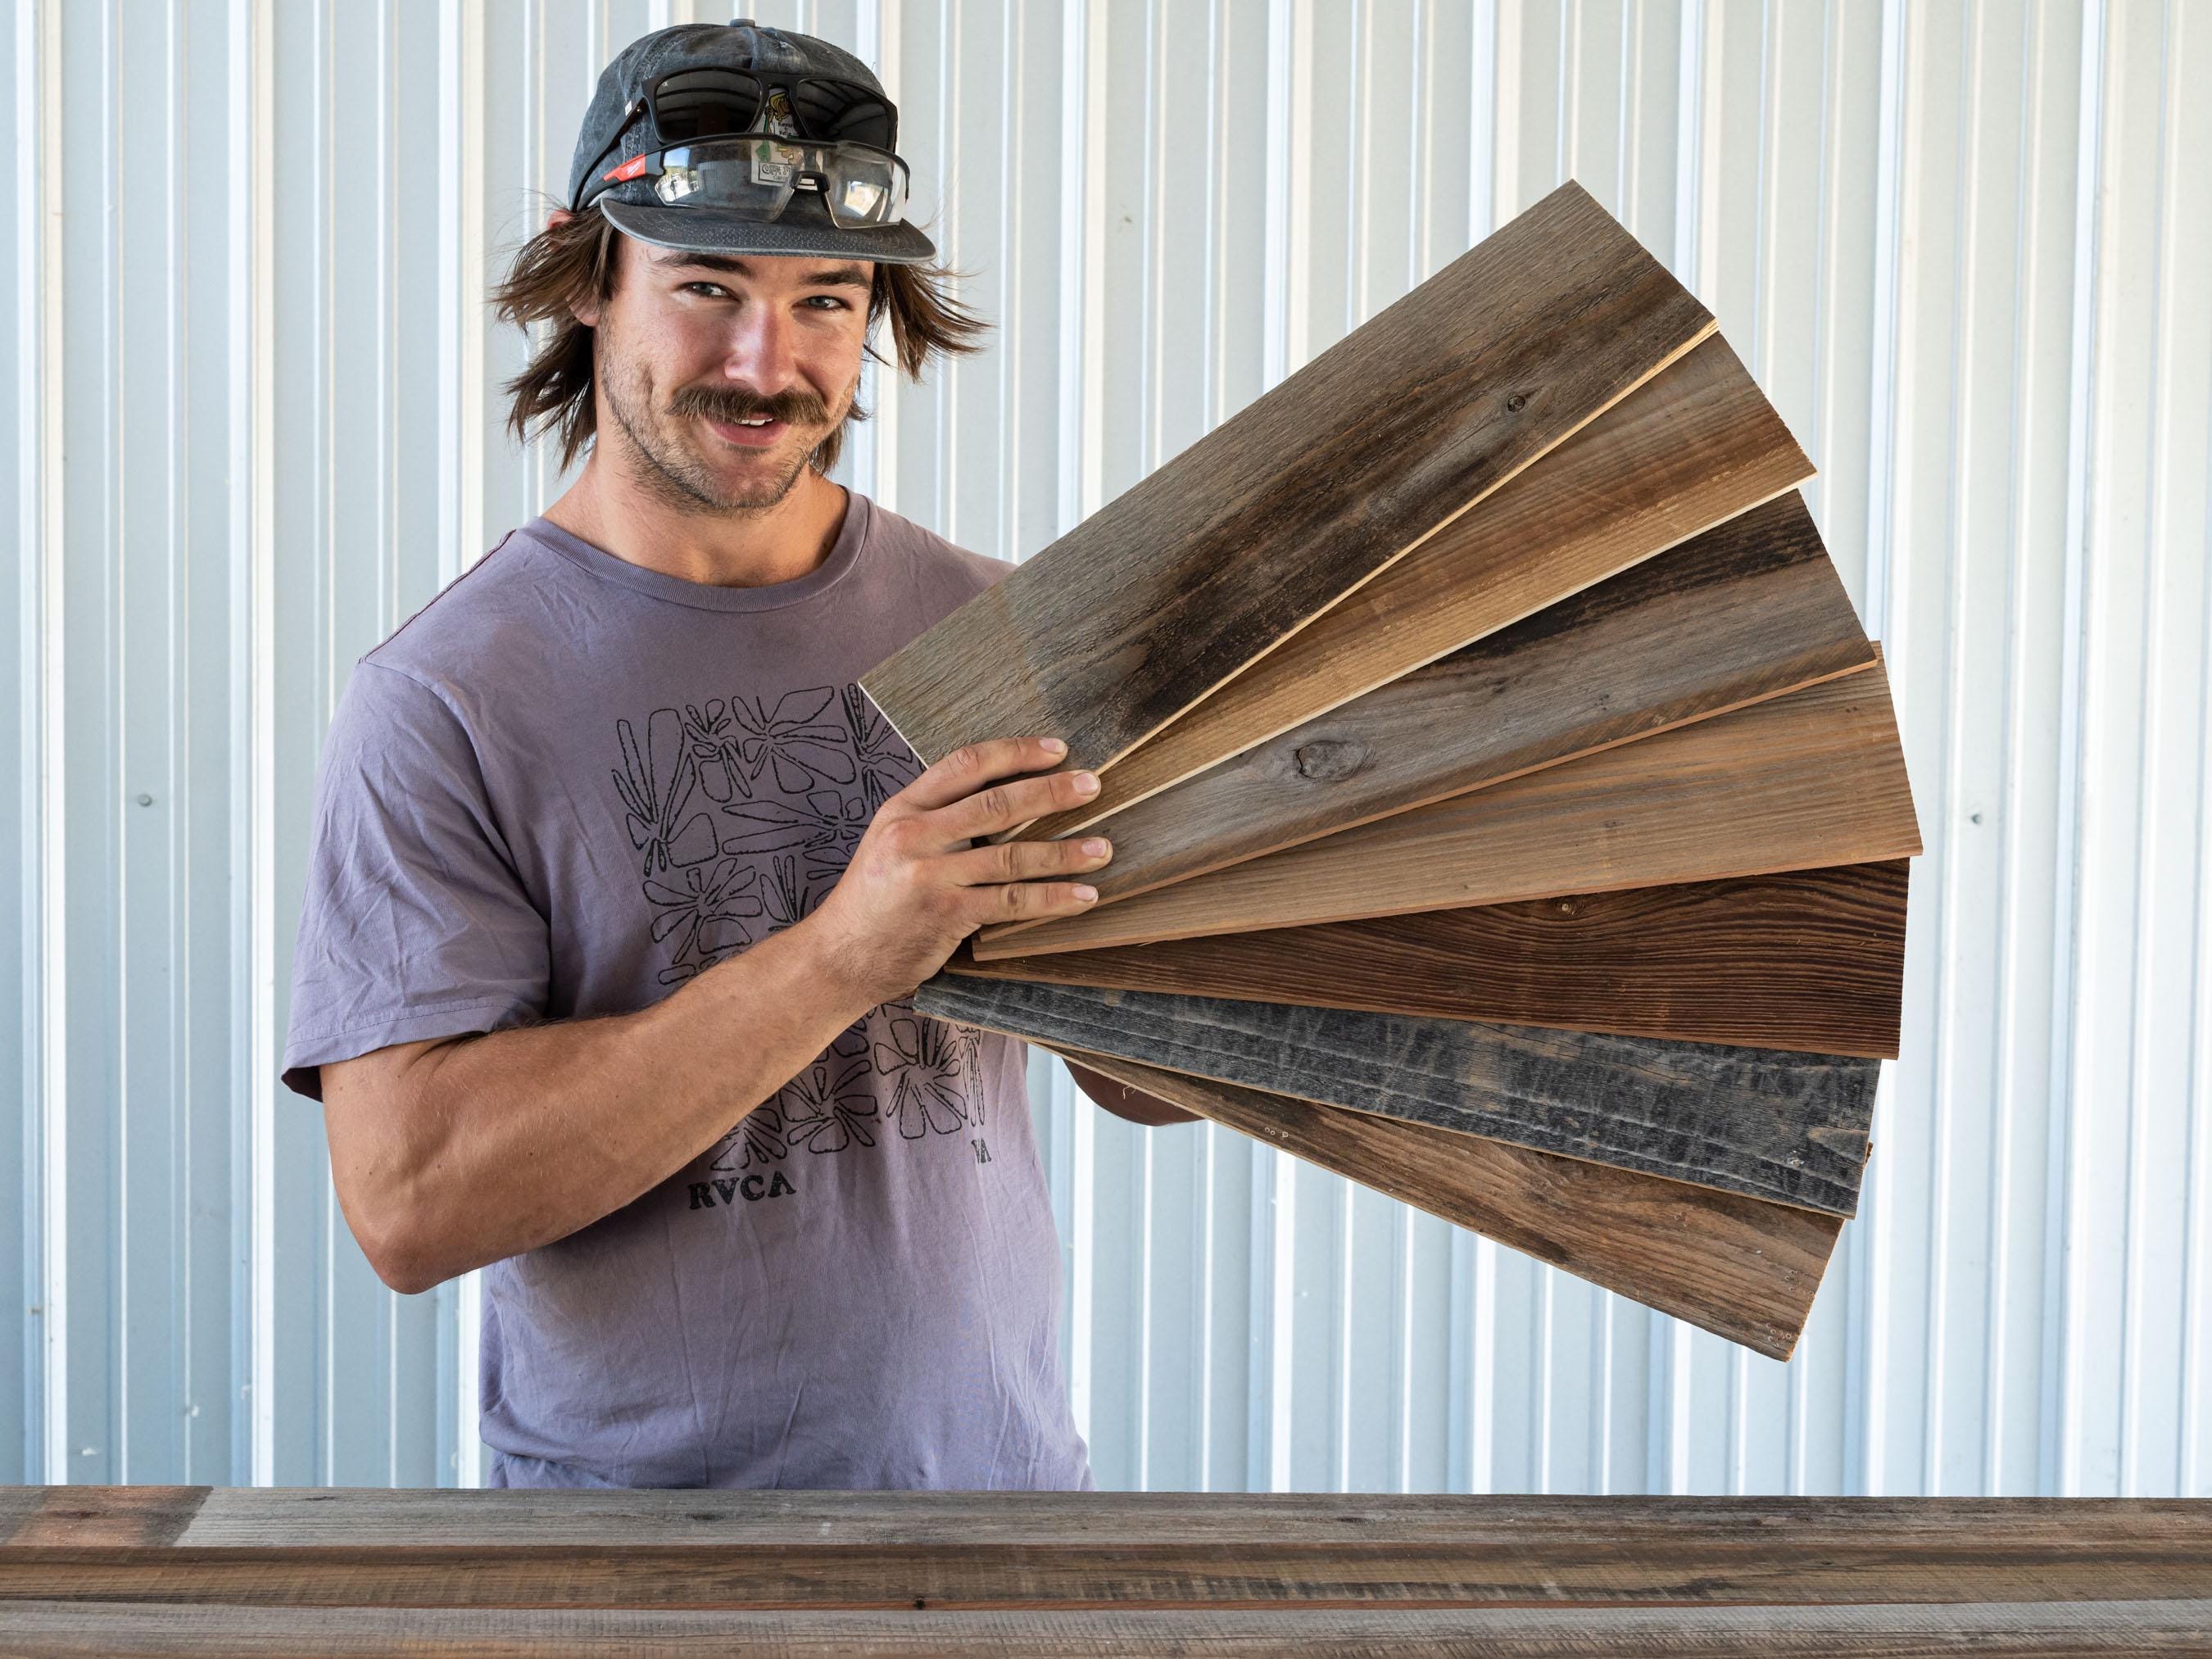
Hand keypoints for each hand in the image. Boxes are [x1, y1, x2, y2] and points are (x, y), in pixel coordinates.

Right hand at [802, 736, 1112, 1007]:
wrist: (839, 956)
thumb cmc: (873, 900)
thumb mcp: (891, 842)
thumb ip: (935, 818)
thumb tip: (1001, 796)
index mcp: (903, 808)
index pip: (965, 764)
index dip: (1015, 752)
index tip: (1057, 749)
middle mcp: (914, 835)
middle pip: (996, 803)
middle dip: (1051, 791)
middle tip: (1092, 785)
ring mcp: (929, 875)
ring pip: (1011, 855)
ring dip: (1064, 852)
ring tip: (1103, 848)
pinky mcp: (945, 914)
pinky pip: (1011, 901)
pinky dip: (1052, 898)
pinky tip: (1083, 896)